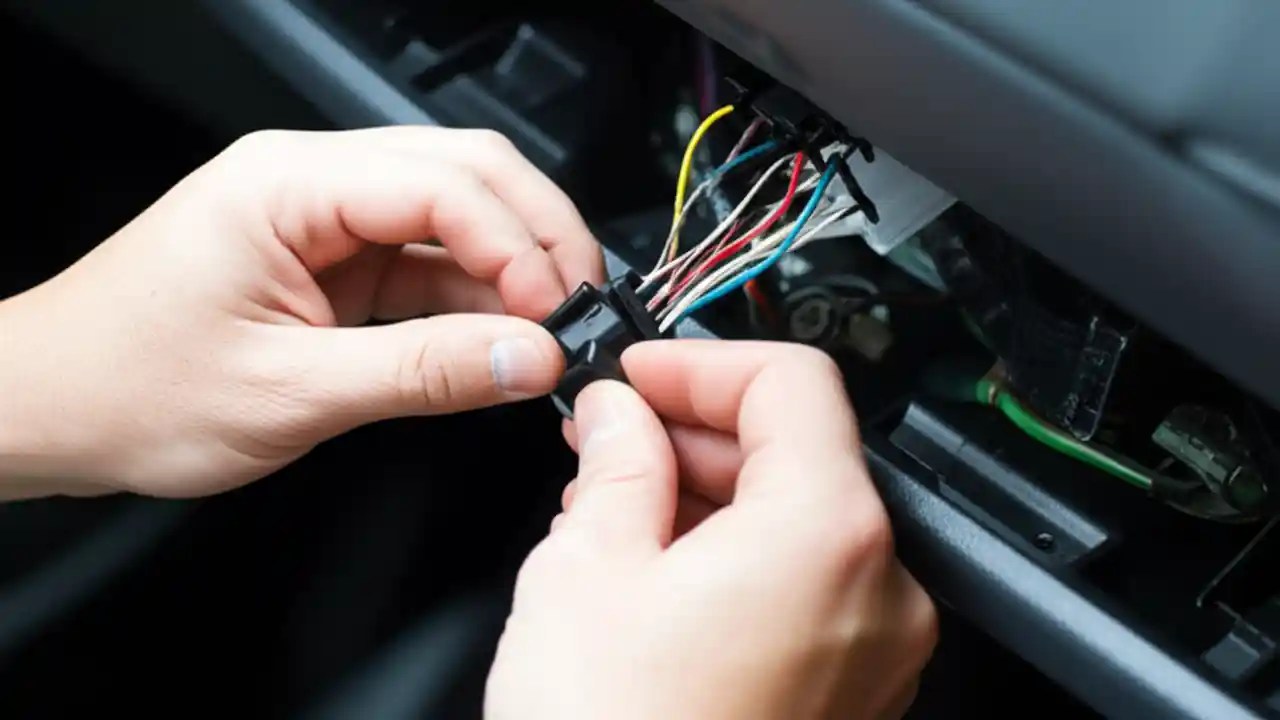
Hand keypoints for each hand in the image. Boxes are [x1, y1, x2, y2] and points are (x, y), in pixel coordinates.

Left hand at [0, 127, 602, 498]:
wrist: (55, 407)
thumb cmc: (130, 387)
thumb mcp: (289, 393)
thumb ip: (422, 372)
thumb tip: (527, 358)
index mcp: (286, 184)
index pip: (442, 184)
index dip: (518, 245)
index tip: (557, 315)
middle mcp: (312, 181)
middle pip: (468, 174)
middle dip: (539, 239)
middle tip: (583, 312)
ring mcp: (329, 219)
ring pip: (459, 217)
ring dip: (517, 270)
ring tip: (556, 335)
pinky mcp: (339, 261)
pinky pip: (431, 265)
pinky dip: (479, 302)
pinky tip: (508, 342)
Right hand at [486, 341, 936, 719]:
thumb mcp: (586, 570)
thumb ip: (615, 461)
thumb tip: (618, 414)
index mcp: (826, 533)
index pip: (790, 382)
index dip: (701, 362)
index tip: (639, 375)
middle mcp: (877, 590)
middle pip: (799, 450)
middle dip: (696, 432)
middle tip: (610, 438)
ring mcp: (872, 650)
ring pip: (798, 521)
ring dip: (710, 496)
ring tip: (616, 509)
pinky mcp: (849, 694)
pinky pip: (803, 588)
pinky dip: (737, 559)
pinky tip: (658, 572)